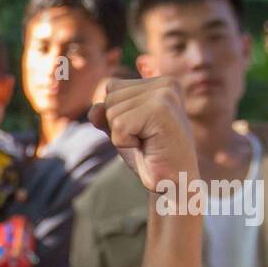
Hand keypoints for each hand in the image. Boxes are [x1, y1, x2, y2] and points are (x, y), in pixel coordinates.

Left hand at [89, 77, 196, 192]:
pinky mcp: (161, 110)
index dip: (116, 116)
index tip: (140, 131)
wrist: (173, 183)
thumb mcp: (122, 131)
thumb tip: (94, 110)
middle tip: (144, 140)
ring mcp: (165, 95)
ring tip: (147, 143)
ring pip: (112, 112)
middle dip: (118, 125)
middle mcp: (166, 84)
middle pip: (110, 98)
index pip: (112, 88)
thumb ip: (105, 115)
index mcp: (160, 83)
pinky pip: (118, 125)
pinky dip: (125, 143)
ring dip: (122, 136)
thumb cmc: (149, 156)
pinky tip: (148, 147)